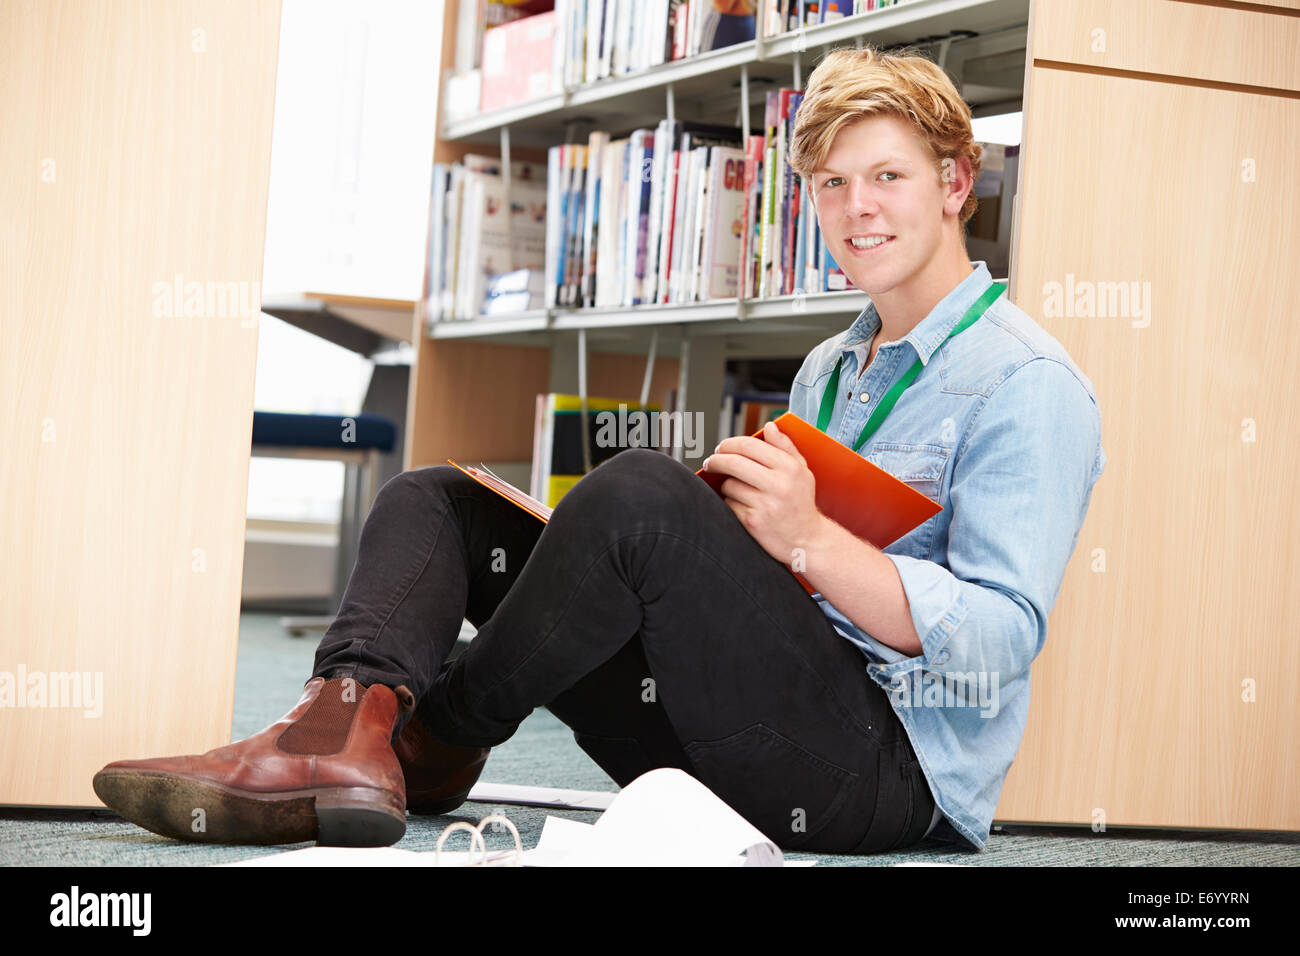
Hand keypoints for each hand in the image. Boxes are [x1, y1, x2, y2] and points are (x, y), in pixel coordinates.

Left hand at [703, 420, 824, 566]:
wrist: (806, 540)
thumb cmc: (801, 503)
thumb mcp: (802, 472)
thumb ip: (785, 447)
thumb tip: (769, 426)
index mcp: (790, 468)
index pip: (750, 446)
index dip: (729, 444)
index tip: (721, 448)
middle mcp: (779, 485)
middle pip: (733, 462)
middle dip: (716, 460)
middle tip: (711, 462)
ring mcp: (765, 504)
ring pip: (729, 485)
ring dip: (727, 485)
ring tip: (737, 490)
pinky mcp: (753, 522)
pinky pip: (729, 504)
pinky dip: (730, 503)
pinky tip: (742, 506)